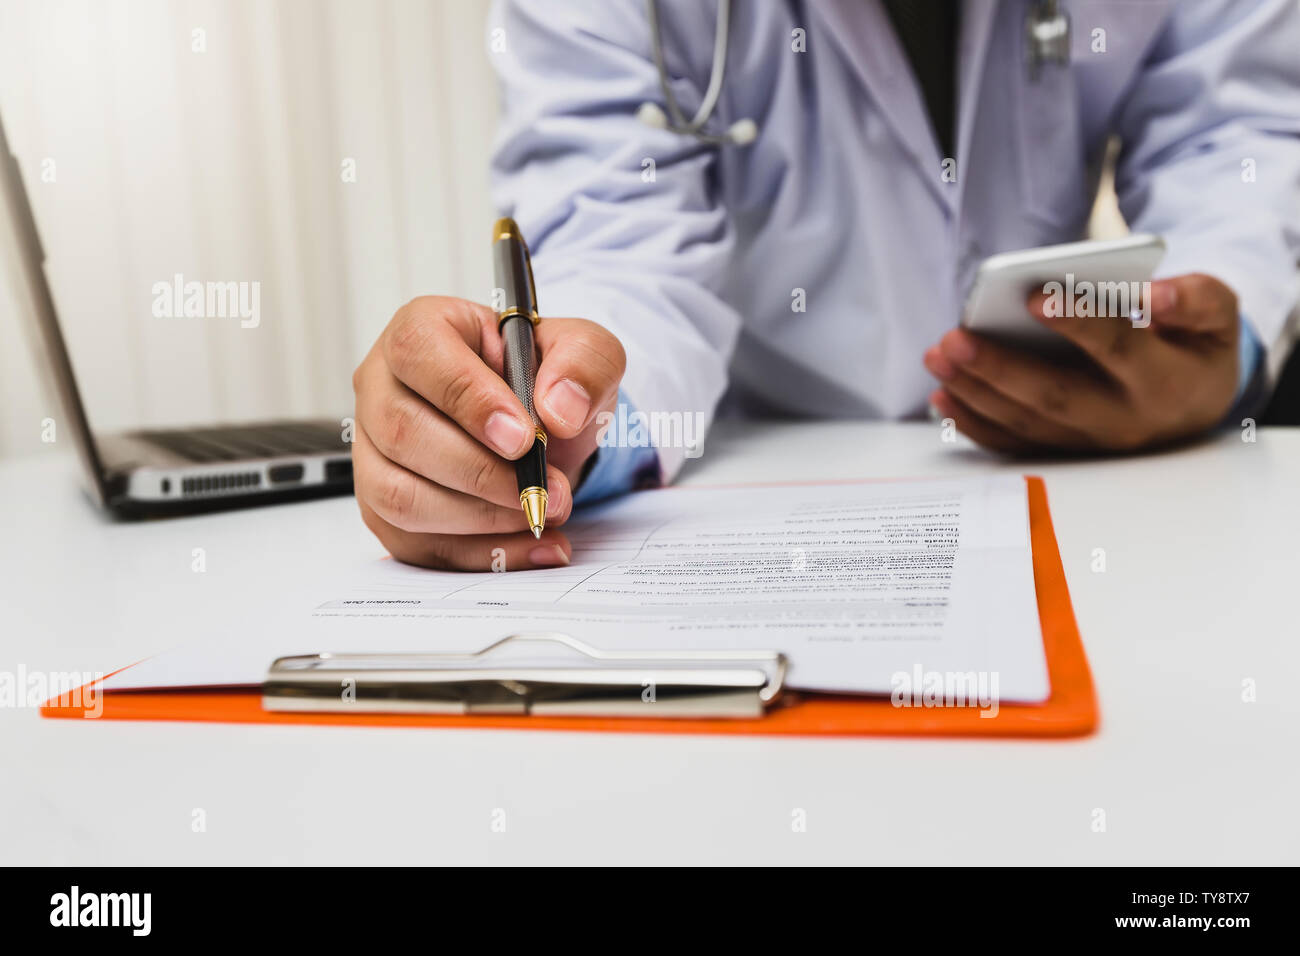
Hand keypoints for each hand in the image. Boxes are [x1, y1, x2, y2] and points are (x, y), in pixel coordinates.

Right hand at [352, 295, 625, 568]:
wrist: (543, 428)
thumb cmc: (546, 381)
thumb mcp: (585, 353)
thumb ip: (584, 363)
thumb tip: (558, 410)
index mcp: (422, 330)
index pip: (420, 354)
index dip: (469, 400)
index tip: (523, 439)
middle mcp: (381, 386)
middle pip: (403, 433)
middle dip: (484, 474)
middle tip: (549, 490)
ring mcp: (374, 450)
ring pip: (400, 496)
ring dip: (480, 518)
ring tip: (543, 513)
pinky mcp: (384, 506)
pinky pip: (414, 544)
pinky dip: (480, 555)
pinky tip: (534, 547)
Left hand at [923, 273, 1240, 452]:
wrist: (1196, 402)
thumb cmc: (1194, 345)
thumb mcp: (1215, 315)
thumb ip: (1196, 298)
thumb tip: (1155, 297)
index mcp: (1163, 381)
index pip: (1117, 349)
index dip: (1077, 321)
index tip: (1034, 296)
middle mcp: (1123, 421)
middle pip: (1054, 395)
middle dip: (999, 367)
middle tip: (954, 338)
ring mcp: (1088, 443)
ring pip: (1025, 422)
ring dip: (974, 391)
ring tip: (938, 356)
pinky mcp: (1061, 451)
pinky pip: (1012, 443)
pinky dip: (973, 423)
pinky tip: (942, 395)